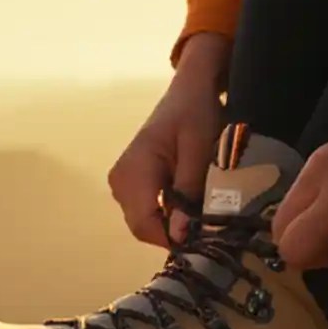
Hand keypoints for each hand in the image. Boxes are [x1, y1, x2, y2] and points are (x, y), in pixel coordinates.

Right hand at [108, 33, 229, 246]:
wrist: (188, 90)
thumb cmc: (196, 114)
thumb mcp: (200, 151)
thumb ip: (188, 192)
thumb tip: (179, 235)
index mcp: (134, 170)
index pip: (144, 224)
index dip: (173, 239)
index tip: (205, 239)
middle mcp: (119, 180)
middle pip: (142, 227)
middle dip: (173, 232)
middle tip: (207, 224)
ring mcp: (121, 182)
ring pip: (144, 222)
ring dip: (171, 223)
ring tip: (199, 210)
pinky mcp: (128, 182)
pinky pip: (145, 210)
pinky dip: (166, 213)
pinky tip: (187, 202)